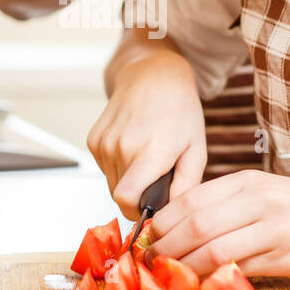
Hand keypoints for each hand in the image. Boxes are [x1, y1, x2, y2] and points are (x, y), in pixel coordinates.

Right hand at [88, 52, 205, 220]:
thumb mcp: (196, 150)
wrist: (154, 76)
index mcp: (150, 152)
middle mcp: (122, 147)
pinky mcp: (94, 140)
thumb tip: (171, 213)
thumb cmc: (179, 110)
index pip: (126, 200)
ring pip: (111, 183)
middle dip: (138, 195)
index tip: (151, 207)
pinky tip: (133, 148)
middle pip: (119, 196)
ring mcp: (104, 143)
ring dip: (128, 180)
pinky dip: (118, 167)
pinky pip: (104, 169)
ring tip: (146, 159)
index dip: (138, 212)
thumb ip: (186, 186)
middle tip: (156, 177)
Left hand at [142, 169, 289, 280]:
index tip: (144, 241)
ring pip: (214, 248)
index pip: (189, 199)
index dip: (160, 223)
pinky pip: (241, 270)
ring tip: (170, 279)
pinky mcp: (287, 255)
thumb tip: (181, 229)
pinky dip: (216, 281)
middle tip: (149, 266)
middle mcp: (258, 199)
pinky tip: (203, 288)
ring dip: (185, 268)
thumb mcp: (267, 194)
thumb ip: (229, 207)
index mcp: (247, 182)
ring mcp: (273, 227)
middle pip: (195, 224)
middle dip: (165, 248)